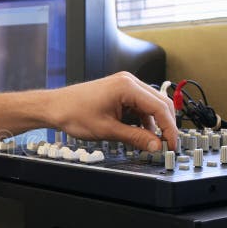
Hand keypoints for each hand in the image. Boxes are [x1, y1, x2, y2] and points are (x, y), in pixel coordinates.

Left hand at [46, 72, 176, 151]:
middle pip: (160, 104)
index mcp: (127, 86)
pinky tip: (141, 133)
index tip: (172, 144)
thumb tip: (155, 145)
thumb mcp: (107, 130)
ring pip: (151, 105)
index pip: (160, 107)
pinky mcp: (119, 92)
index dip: (170, 128)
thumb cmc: (73, 112)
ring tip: (152, 142)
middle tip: (167, 145)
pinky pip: (140, 105)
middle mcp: (128, 82)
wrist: (54, 107)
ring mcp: (124, 85)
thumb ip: (135, 138)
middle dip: (166, 125)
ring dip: (154, 123)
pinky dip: (143, 120)